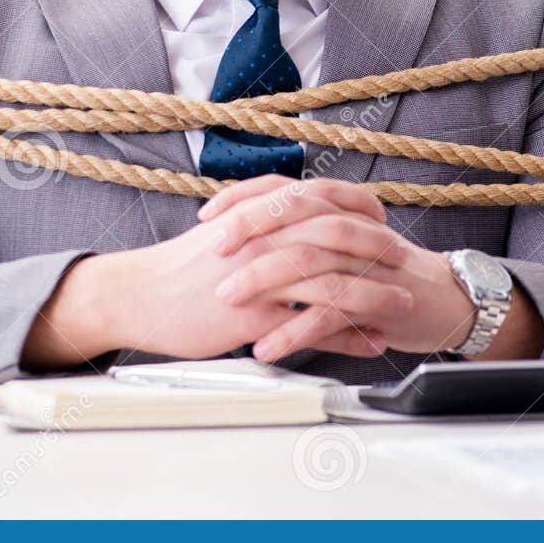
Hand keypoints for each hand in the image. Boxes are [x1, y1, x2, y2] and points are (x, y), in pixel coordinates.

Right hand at [92, 192, 402, 361]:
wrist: (137, 294)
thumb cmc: (177, 269)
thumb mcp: (223, 232)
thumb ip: (259, 224)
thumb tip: (287, 223)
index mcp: (260, 213)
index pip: (324, 199)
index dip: (360, 208)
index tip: (382, 219)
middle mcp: (266, 238)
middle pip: (340, 238)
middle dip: (379, 251)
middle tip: (407, 263)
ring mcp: (263, 276)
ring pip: (335, 282)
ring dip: (376, 296)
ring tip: (402, 307)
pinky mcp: (255, 315)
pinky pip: (313, 327)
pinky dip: (349, 336)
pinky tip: (369, 343)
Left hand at [201, 175, 477, 362]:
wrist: (443, 300)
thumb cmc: (382, 273)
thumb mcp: (339, 243)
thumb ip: (300, 233)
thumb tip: (244, 230)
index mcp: (338, 209)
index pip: (285, 189)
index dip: (244, 198)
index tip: (208, 216)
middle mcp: (351, 228)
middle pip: (295, 214)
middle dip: (249, 230)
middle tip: (213, 251)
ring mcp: (365, 264)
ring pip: (309, 261)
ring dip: (263, 280)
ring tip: (227, 299)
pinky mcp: (376, 302)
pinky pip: (329, 314)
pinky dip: (294, 331)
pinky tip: (266, 346)